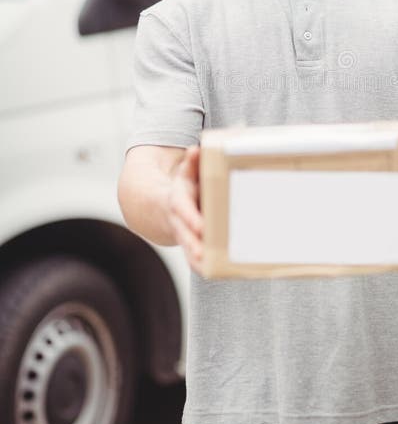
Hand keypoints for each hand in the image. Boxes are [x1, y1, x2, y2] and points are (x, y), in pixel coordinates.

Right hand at [166, 145, 204, 273]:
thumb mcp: (186, 172)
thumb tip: (196, 150)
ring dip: (197, 260)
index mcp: (178, 200)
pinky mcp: (189, 244)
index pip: (182, 209)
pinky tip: (214, 273)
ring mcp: (183, 234)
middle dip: (192, 244)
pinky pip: (194, 259)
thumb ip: (193, 162)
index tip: (200, 227)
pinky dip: (202, 266)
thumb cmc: (183, 187)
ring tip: (207, 268)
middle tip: (201, 254)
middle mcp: (178, 220)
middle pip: (184, 234)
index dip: (190, 217)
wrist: (156, 206)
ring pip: (188, 249)